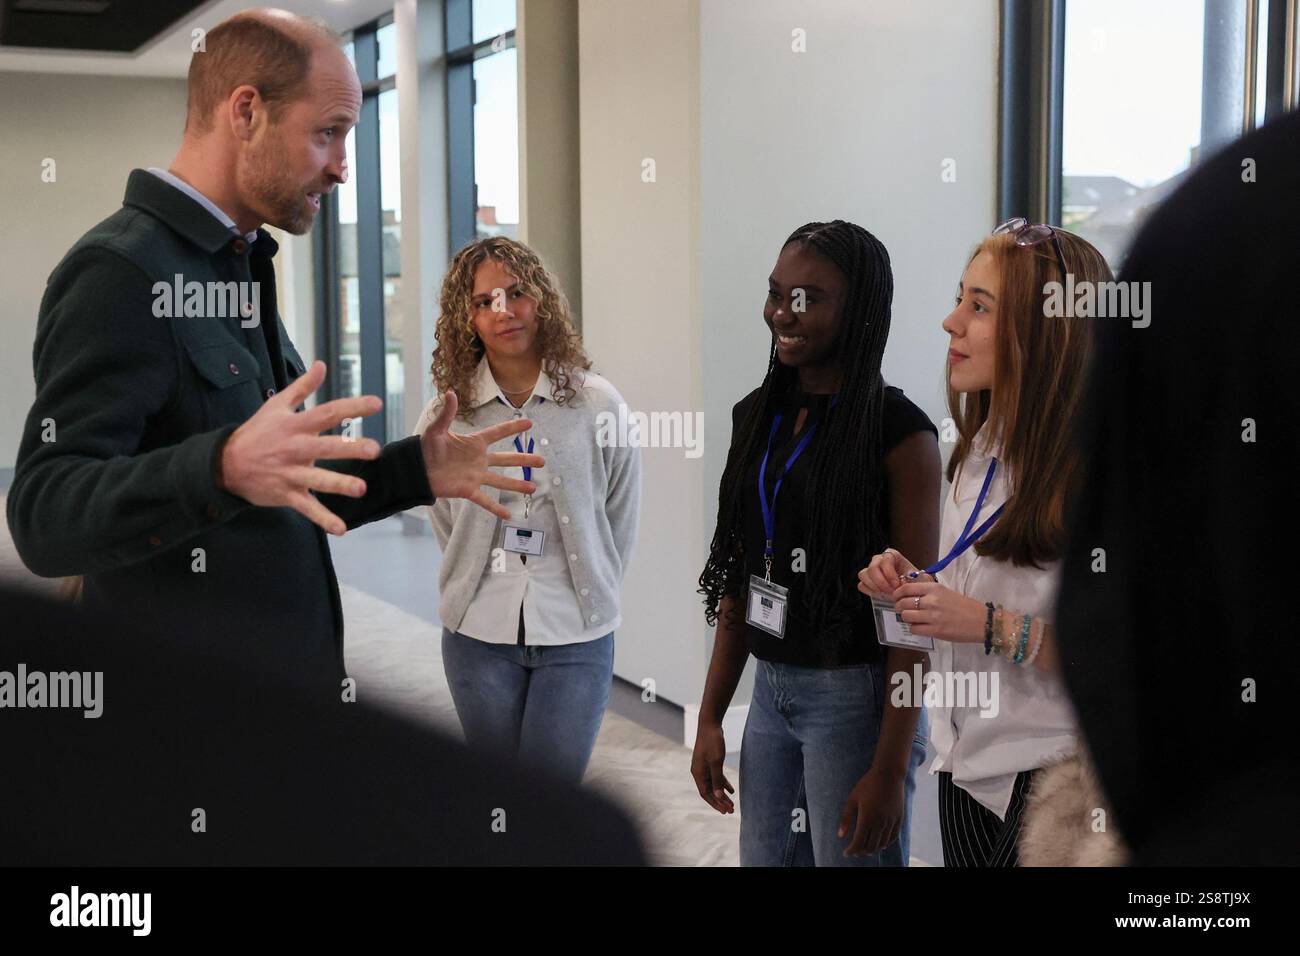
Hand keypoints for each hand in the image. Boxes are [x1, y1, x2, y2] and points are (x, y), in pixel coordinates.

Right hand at [220, 360, 387, 535]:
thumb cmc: (257, 432)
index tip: (376, 403)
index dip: (352, 407)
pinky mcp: (286, 494)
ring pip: (318, 480)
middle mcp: (295, 448)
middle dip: (349, 447)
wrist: (225, 464)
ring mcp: (291, 473)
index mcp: (295, 425)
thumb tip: (322, 365)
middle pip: (326, 447)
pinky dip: (323, 520)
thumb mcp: (276, 405)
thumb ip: (303, 387)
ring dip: (339, 485)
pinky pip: (307, 509)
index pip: (328, 413)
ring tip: (360, 489)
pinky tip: (341, 529)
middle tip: (374, 449)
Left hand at [418, 390, 544, 520]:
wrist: (416, 470)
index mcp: (474, 443)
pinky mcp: (468, 490)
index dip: (513, 428)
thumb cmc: (425, 448)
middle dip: (524, 460)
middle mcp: (479, 460)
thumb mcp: (437, 429)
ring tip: (533, 488)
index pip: (498, 433)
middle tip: (542, 461)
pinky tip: (509, 515)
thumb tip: (450, 393)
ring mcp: (476, 476)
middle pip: (507, 459)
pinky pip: (485, 500)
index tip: (529, 424)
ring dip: (517, 485)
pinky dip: (496, 508)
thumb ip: (447, 413)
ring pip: (501, 481)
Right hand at [690, 723, 734, 813]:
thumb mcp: (716, 762)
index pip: (706, 794)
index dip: (715, 804)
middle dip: (720, 802)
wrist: (710, 725)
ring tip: (732, 803)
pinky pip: (716, 777)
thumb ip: (717, 780)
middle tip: (731, 811)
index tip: (726, 811)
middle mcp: (699, 772)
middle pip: (710, 791)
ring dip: (722, 794)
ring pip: (714, 785)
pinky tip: (731, 790)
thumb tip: (719, 796)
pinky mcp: (710, 762)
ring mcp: (704, 767)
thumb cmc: (712, 742)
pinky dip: (723, 784)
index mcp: (698, 773)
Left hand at [838, 766, 904, 857]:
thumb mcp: (852, 799)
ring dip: (873, 849)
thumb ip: (846, 818)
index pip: (858, 842)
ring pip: (882, 844)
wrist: (888, 774)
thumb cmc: (867, 785)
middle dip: (861, 852)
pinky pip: (893, 837)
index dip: (851, 850)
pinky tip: (880, 844)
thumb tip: (840, 836)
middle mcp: (880, 823)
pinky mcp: (899, 818)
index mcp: (866, 818)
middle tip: (855, 851)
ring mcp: (891, 821)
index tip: (846, 853)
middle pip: (870, 846)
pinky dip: (885, 843)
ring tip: (866, 848)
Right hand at [858, 548, 922, 599]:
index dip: (889, 572)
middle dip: (881, 582)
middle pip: (872, 567)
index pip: (885, 559)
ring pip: (864, 575)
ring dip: (875, 586)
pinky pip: (862, 585)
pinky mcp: (867, 581)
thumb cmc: (915, 583)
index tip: (897, 584)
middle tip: (891, 591)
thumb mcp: (919, 579)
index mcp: (892, 555)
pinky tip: (881, 595)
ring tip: (886, 594)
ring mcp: (871, 571)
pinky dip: (870, 591)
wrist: (911, 591)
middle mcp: (879, 560)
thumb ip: (913, 579)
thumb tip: (903, 581)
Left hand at [890, 579, 985, 642]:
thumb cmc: (964, 606)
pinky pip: (914, 629)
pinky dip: (914, 628)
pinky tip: (920, 627)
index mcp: (934, 589)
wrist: (982, 621)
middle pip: (903, 603)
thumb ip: (928, 592)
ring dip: (906, 618)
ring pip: (906, 616)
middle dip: (899, 607)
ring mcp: (933, 616)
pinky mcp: (936, 631)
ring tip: (912, 619)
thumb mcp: (945, 592)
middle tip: (902, 609)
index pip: (906, 588)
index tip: (896, 597)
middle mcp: (931, 601)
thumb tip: (909, 592)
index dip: (897, 593)